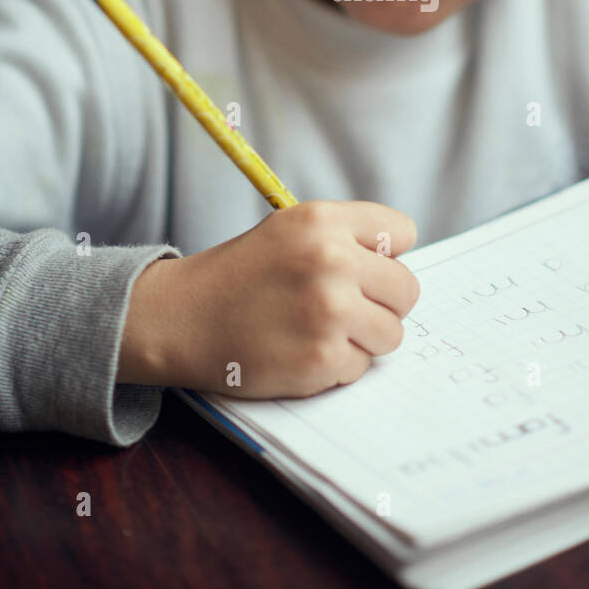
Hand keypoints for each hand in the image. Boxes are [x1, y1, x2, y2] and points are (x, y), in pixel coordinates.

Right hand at [118, 199, 418, 398]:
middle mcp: (331, 260)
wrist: (181, 318)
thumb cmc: (241, 275)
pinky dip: (337, 366)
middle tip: (343, 308)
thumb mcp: (290, 229)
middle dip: (381, 302)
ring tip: (319, 329)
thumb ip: (347, 237)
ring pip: (392, 333)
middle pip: (407, 290)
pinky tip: (301, 350)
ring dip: (363, 338)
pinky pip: (362, 367)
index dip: (385, 255)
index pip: (402, 233)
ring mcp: (329, 312)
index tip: (363, 267)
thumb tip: (402, 265)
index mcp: (324, 221)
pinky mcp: (321, 359)